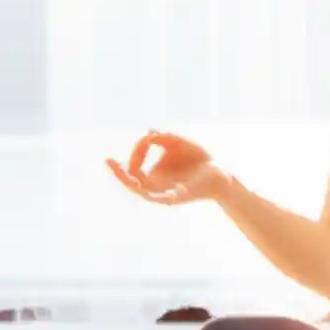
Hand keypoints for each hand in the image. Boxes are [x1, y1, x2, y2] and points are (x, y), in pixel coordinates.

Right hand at [105, 129, 231, 205]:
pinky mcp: (176, 198)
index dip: (137, 151)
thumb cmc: (200, 158)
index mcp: (154, 175)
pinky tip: (139, 185)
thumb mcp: (179, 143)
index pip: (135, 166)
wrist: (222, 172)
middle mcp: (156, 186)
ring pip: (140, 191)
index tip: (150, 138)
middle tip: (108, 160)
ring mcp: (164, 193)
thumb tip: (149, 131)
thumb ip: (164, 138)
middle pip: (130, 182)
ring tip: (116, 168)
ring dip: (127, 181)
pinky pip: (159, 198)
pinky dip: (150, 193)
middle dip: (118, 172)